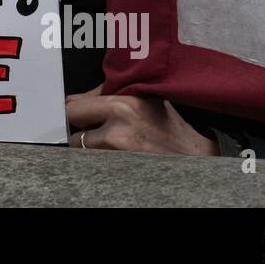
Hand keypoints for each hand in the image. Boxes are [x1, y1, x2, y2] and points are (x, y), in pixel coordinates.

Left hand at [66, 85, 218, 155]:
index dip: (70, 110)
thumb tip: (78, 98)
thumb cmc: (166, 125)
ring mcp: (118, 153)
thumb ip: (108, 93)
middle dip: (77, 131)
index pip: (73, 106)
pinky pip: (95, 163)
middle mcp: (117, 129)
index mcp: (122, 105)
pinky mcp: (121, 169)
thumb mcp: (142, 98)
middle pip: (72, 132)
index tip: (70, 113)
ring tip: (109, 143)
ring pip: (83, 150)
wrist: (193, 155)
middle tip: (86, 129)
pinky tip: (114, 154)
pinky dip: (99, 159)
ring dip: (89, 147)